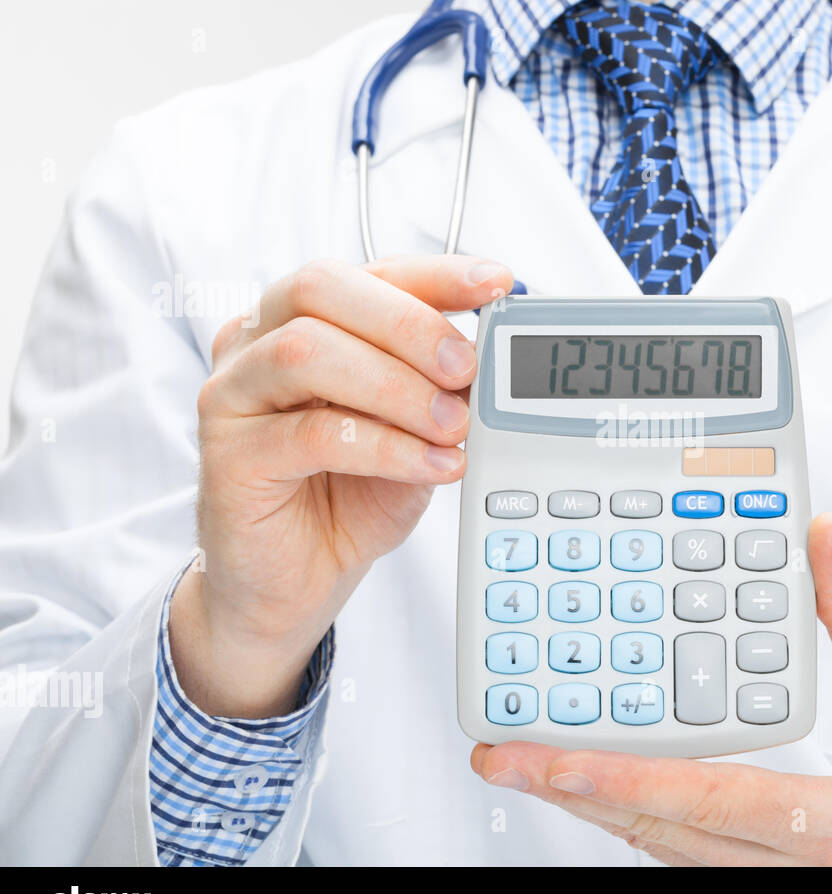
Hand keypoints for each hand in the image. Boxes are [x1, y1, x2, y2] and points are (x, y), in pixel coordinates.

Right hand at [170, 255, 510, 718]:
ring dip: (398, 387)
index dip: (437, 273)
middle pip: (321, 287)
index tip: (497, 284)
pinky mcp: (229, 455)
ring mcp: (234, 394)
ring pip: (307, 351)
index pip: (371, 269)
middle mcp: (259, 341)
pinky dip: (387, 446)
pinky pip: (312, 432)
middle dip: (409, 323)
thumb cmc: (352, 494)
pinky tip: (433, 466)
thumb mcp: (418, 429)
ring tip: (452, 426)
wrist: (299, 581)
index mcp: (309, 318)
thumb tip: (495, 356)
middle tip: (465, 368)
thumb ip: (443, 387)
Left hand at [472, 513, 831, 864]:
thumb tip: (821, 537)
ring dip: (593, 805)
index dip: (621, 776)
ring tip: (534, 761)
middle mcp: (790, 868)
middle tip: (505, 756)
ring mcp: (771, 881)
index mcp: (831, 825)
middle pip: (657, 835)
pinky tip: (600, 782)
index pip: (708, 801)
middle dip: (573, 794)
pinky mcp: (762, 876)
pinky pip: (680, 849)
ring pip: (659, 848)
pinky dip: (632, 813)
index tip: (550, 754)